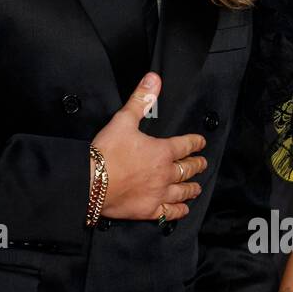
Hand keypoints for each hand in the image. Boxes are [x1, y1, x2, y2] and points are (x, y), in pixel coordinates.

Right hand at [91, 71, 207, 220]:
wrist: (90, 183)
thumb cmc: (106, 153)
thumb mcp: (123, 120)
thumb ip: (141, 99)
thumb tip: (154, 79)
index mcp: (162, 151)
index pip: (185, 145)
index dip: (195, 142)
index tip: (201, 142)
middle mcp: (165, 174)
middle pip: (188, 169)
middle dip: (197, 165)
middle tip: (202, 163)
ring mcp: (158, 193)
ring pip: (183, 191)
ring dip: (192, 188)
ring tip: (196, 186)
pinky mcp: (149, 210)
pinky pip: (170, 212)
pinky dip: (179, 210)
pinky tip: (183, 209)